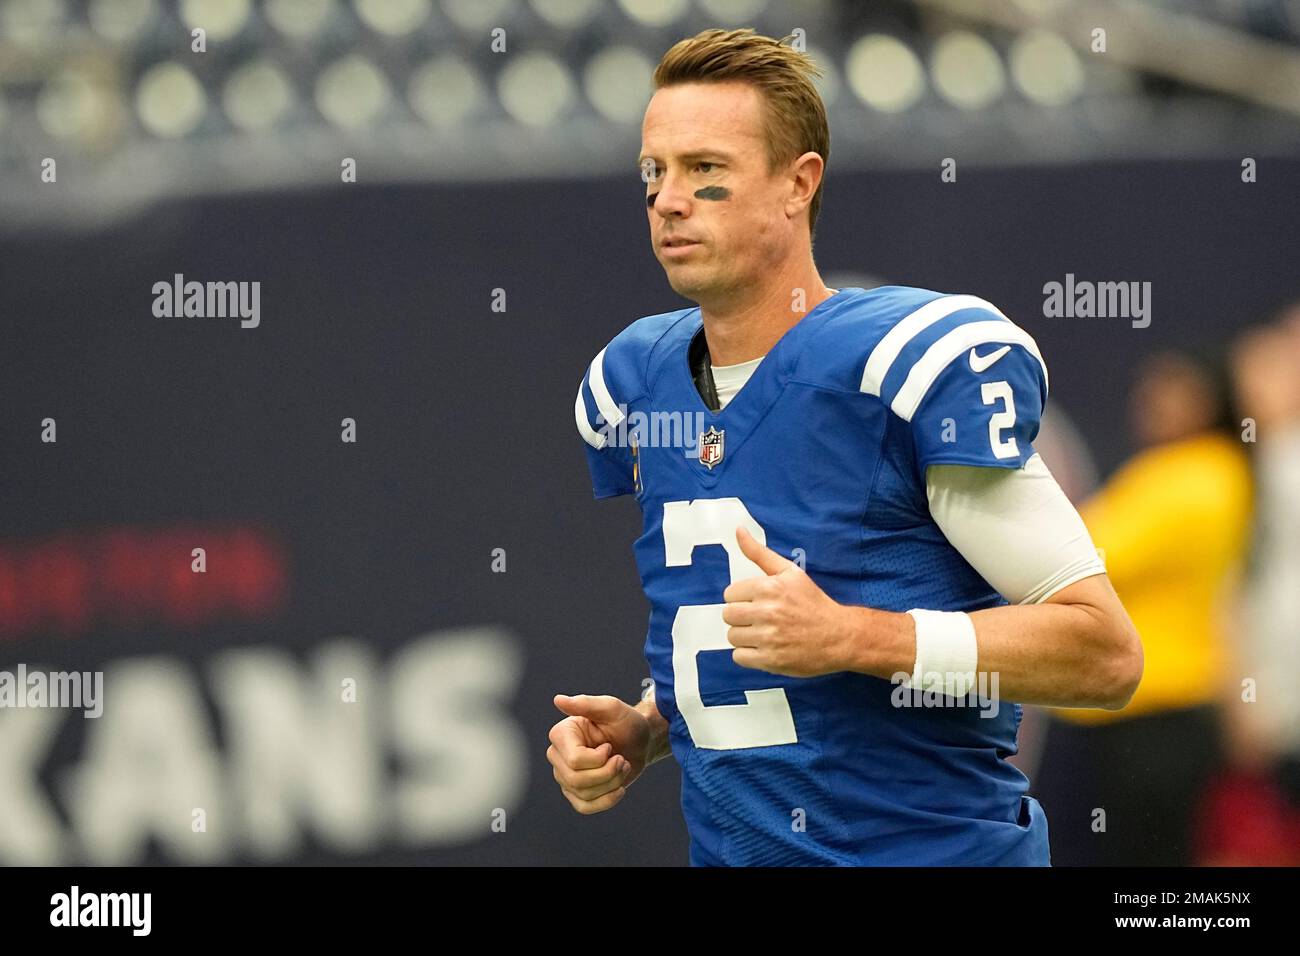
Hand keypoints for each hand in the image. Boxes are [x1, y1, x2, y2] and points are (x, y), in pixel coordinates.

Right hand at [548, 694, 650, 814]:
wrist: (639, 742)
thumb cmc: (626, 722)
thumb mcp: (612, 709)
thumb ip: (586, 703)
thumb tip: (558, 700)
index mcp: (561, 734)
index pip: (574, 761)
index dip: (599, 759)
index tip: (610, 746)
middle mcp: (557, 755)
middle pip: (576, 780)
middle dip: (608, 773)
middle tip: (621, 759)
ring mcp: (564, 776)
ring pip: (583, 795)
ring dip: (612, 784)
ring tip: (621, 767)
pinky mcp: (575, 792)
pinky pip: (585, 807)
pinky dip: (607, 801)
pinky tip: (618, 788)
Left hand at [722, 526, 853, 677]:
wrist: (839, 635)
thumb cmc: (812, 602)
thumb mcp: (789, 572)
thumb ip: (759, 552)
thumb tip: (738, 530)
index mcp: (768, 587)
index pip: (730, 595)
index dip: (742, 599)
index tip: (757, 603)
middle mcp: (767, 612)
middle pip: (728, 616)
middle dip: (741, 618)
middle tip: (760, 619)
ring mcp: (769, 638)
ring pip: (732, 637)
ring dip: (744, 637)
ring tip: (763, 634)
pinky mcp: (771, 660)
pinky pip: (739, 657)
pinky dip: (749, 655)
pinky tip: (765, 648)